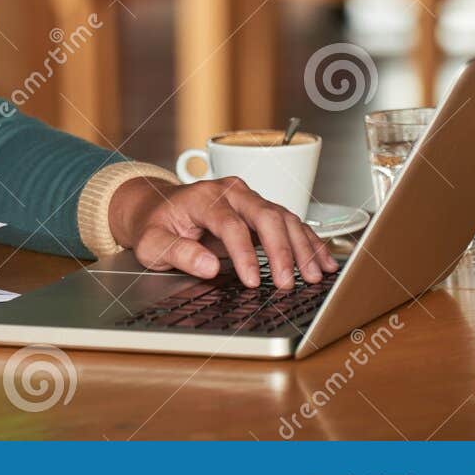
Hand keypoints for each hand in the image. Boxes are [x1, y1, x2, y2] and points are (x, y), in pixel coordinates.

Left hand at [108, 176, 337, 288]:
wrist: (157, 208)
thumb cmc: (155, 225)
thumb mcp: (152, 243)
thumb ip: (178, 253)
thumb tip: (209, 266)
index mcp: (202, 197)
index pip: (230, 224)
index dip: (244, 254)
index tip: (252, 281)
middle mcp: (230, 192)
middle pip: (264, 215)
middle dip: (280, 250)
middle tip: (287, 282)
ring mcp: (248, 199)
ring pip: (282, 218)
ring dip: (301, 247)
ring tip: (313, 275)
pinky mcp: (260, 211)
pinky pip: (290, 224)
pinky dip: (308, 242)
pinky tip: (322, 261)